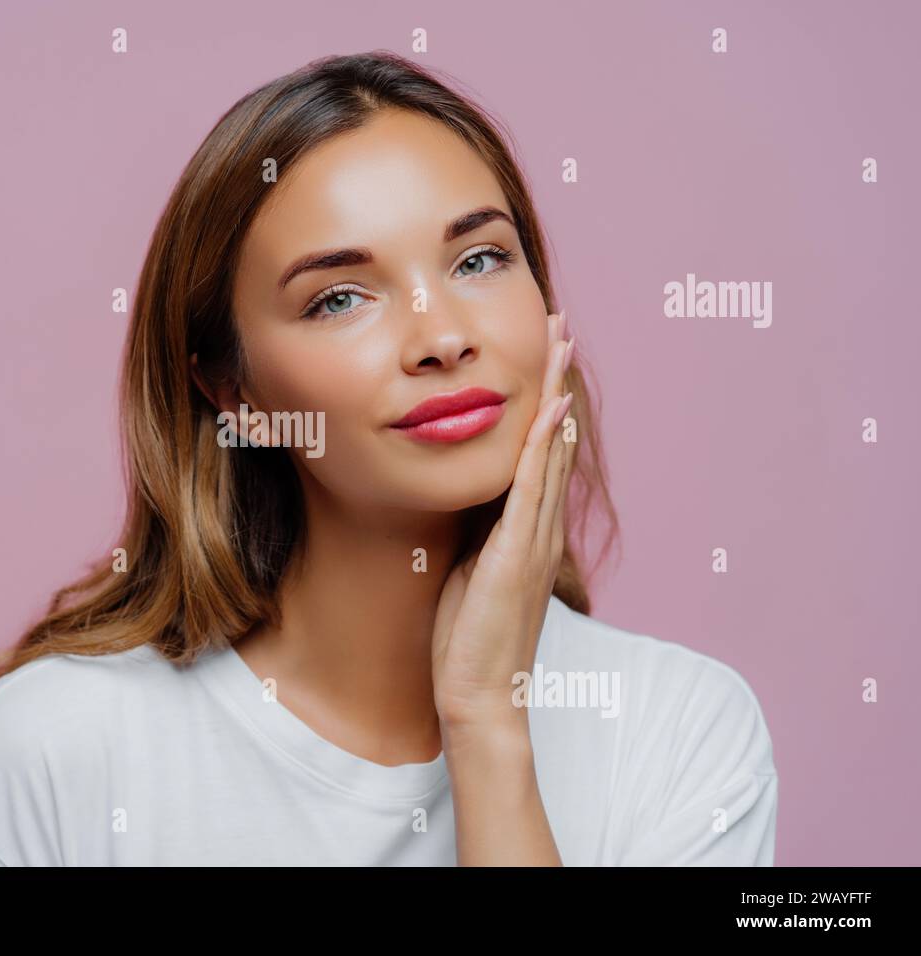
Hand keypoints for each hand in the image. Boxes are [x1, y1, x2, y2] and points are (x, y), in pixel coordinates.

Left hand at [432, 310, 576, 728]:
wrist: (479, 692)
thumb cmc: (470, 638)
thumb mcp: (469, 568)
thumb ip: (477, 531)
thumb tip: (465, 495)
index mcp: (527, 531)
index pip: (540, 454)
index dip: (544, 402)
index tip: (542, 356)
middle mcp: (540, 528)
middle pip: (552, 440)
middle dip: (555, 381)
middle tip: (561, 328)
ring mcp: (533, 539)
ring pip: (548, 453)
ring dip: (555, 396)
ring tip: (559, 345)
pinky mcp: (516, 554)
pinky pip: (532, 489)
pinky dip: (542, 447)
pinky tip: (550, 411)